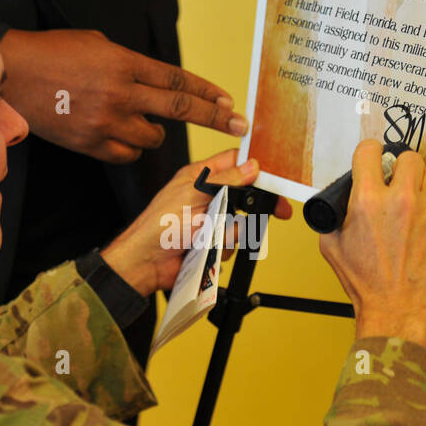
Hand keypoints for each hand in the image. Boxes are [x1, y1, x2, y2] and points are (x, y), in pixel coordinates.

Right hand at [0, 28, 248, 163]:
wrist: (12, 74)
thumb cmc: (53, 53)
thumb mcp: (97, 44)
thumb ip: (130, 64)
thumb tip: (156, 82)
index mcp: (124, 62)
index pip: (178, 80)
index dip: (208, 93)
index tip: (230, 103)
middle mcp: (120, 92)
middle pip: (179, 109)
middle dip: (215, 118)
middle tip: (240, 126)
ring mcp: (105, 121)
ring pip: (152, 138)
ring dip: (153, 133)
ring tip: (136, 121)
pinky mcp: (90, 143)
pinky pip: (127, 155)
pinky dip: (129, 148)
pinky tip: (117, 135)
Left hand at [101, 149, 292, 296]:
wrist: (148, 263)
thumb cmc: (158, 226)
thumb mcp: (192, 194)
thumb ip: (224, 180)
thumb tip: (251, 166)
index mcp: (199, 177)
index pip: (234, 162)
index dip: (254, 167)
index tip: (272, 176)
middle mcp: (207, 196)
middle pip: (245, 195)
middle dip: (254, 206)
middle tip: (276, 210)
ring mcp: (211, 220)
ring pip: (240, 222)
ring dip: (231, 232)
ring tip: (212, 235)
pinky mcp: (213, 242)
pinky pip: (233, 243)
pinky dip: (224, 247)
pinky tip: (208, 248)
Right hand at [319, 140, 425, 349]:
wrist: (397, 312)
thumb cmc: (367, 285)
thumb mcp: (332, 247)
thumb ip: (335, 217)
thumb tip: (340, 201)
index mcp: (367, 202)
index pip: (370, 150)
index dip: (370, 153)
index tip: (373, 159)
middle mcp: (401, 201)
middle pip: (409, 156)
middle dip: (401, 167)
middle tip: (398, 182)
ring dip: (425, 181)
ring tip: (419, 197)